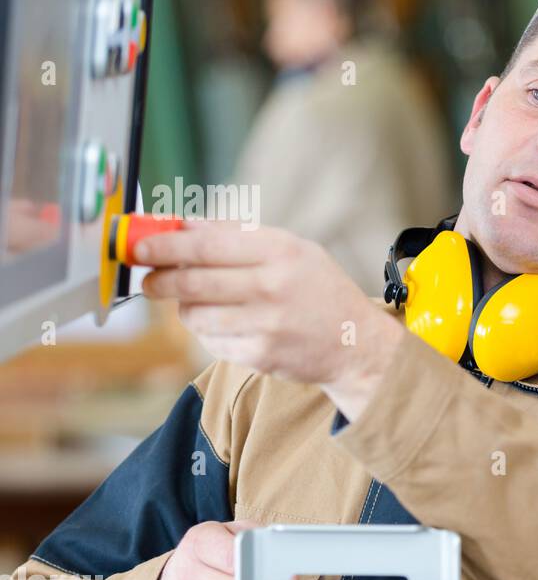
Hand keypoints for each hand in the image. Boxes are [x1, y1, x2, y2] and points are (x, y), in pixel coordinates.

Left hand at [137, 221, 403, 403]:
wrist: (356, 345)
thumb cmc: (319, 290)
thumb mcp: (292, 250)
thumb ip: (238, 235)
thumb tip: (181, 224)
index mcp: (280, 250)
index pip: (205, 244)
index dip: (164, 245)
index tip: (139, 247)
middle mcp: (272, 286)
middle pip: (192, 280)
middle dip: (160, 280)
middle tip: (148, 280)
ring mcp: (266, 323)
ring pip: (195, 314)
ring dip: (186, 308)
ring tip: (201, 303)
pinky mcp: (260, 354)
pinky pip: (211, 341)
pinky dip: (210, 332)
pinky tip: (230, 325)